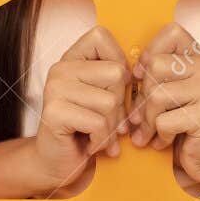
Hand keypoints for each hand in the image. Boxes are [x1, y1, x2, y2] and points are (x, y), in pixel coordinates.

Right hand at [29, 24, 131, 193]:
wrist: (58, 163)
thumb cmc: (87, 128)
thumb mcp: (103, 97)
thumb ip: (117, 78)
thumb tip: (145, 72)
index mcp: (71, 58)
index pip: (101, 36)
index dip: (118, 63)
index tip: (114, 88)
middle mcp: (60, 69)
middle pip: (115, 73)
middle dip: (120, 105)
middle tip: (108, 122)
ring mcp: (54, 89)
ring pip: (109, 101)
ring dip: (112, 127)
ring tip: (100, 135)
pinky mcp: (54, 113)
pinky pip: (98, 122)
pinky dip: (101, 139)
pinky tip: (90, 144)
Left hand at [126, 21, 199, 186]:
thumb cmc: (183, 124)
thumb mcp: (169, 92)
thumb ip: (154, 74)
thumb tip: (130, 72)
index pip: (171, 33)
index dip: (150, 54)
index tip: (142, 77)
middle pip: (155, 67)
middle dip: (142, 96)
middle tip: (143, 117)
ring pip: (156, 95)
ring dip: (148, 120)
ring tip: (151, 132)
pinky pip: (164, 120)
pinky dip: (159, 135)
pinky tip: (166, 141)